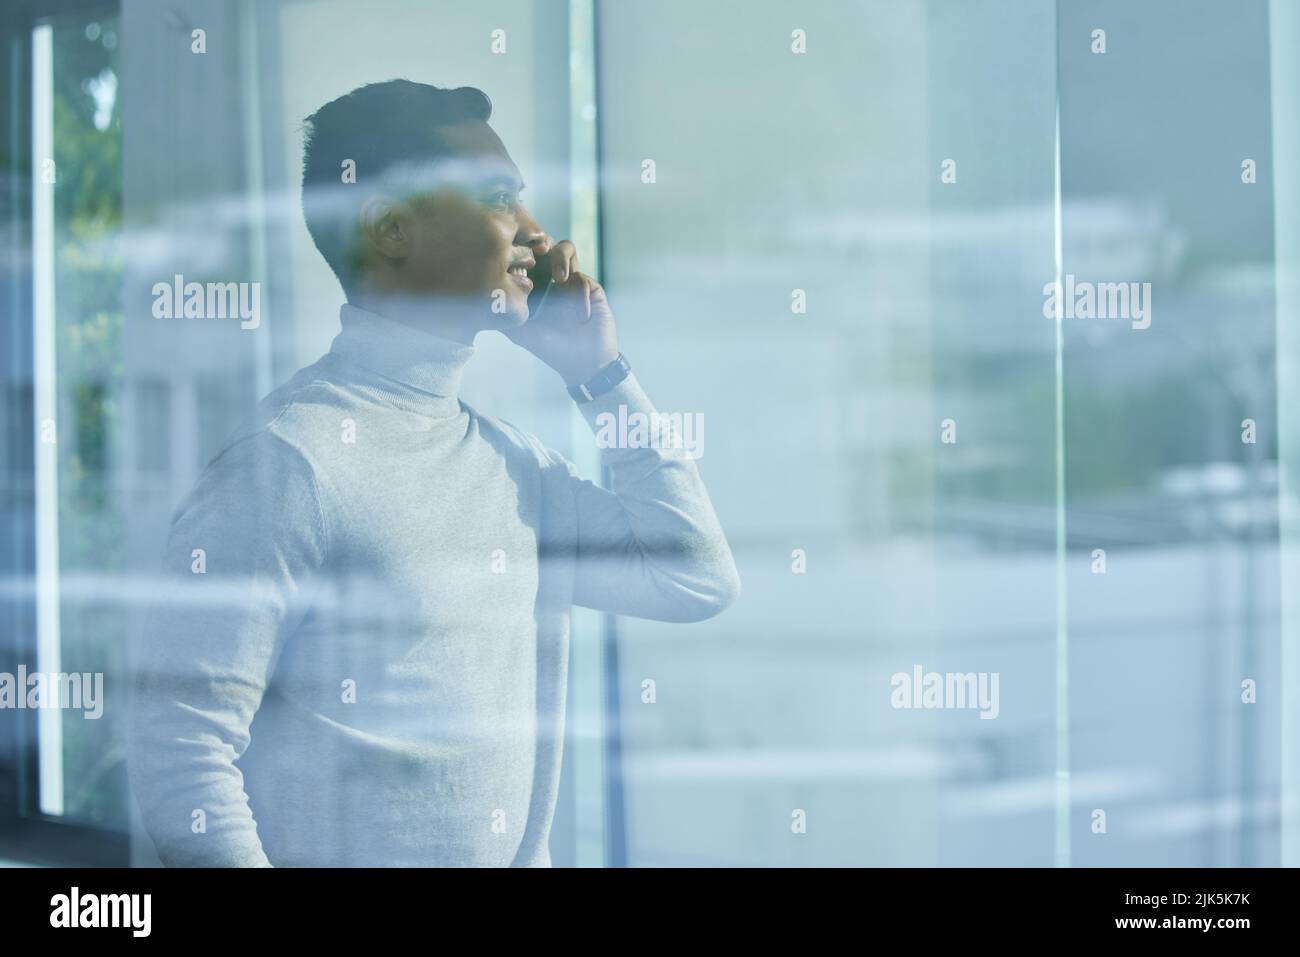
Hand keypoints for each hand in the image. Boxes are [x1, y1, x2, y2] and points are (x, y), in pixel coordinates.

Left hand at [503, 238, 619, 387]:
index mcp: (534, 285)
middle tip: (538, 251)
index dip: (519, 250)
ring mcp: (571, 281)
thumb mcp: (520, 331)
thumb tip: (479, 297)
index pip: (524, 256)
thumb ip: (505, 312)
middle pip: (543, 243)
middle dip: (539, 243)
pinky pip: (581, 276)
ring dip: (561, 258)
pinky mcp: (590, 287)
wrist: (584, 363)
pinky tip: (580, 315)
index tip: (516, 262)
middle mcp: (551, 279)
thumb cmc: (551, 349)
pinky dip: (579, 292)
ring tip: (560, 279)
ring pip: (565, 248)